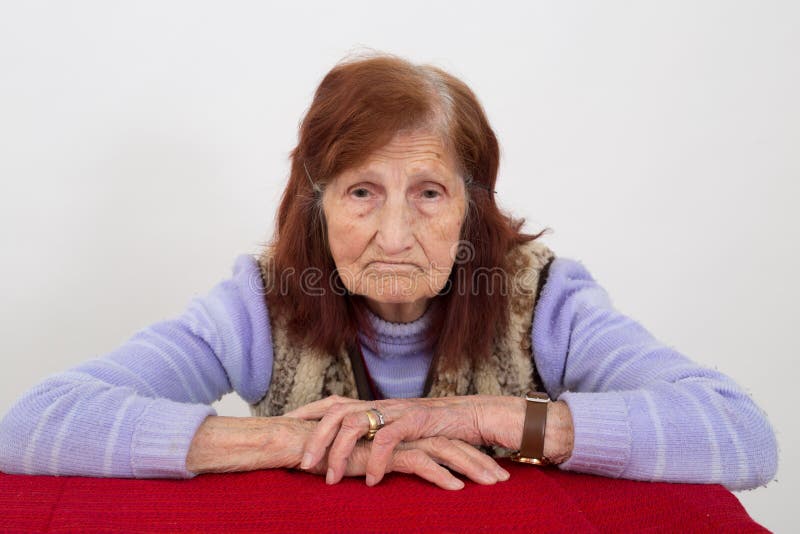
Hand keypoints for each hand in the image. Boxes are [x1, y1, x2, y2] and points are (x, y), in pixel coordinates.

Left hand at [284, 395, 522, 485]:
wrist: (475, 416)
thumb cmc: (436, 428)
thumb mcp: (399, 431)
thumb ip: (375, 437)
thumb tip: (350, 454)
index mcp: (374, 405)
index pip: (332, 402)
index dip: (307, 411)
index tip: (283, 425)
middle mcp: (381, 404)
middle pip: (335, 411)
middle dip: (314, 437)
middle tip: (301, 466)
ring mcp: (396, 411)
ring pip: (354, 422)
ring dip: (338, 452)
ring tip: (330, 479)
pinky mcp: (416, 422)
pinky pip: (386, 439)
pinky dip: (375, 460)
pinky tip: (370, 480)